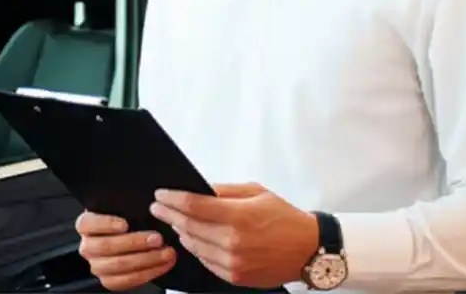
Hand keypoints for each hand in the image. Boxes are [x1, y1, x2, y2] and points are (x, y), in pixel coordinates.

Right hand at [75, 210, 177, 290]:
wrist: (129, 243)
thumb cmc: (127, 222)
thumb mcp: (122, 210)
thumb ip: (126, 208)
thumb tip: (147, 205)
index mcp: (86, 225)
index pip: (87, 224)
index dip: (105, 224)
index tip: (124, 224)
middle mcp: (88, 247)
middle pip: (106, 246)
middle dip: (135, 242)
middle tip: (157, 238)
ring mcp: (97, 266)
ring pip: (118, 265)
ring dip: (146, 259)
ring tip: (165, 252)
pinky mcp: (109, 280)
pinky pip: (127, 280)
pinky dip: (148, 273)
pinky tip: (162, 264)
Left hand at [150, 182, 318, 288]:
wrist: (308, 250)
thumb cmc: (285, 219)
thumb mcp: (256, 193)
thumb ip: (225, 191)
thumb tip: (199, 189)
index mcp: (239, 216)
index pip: (193, 206)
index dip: (172, 199)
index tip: (161, 194)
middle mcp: (233, 241)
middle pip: (188, 226)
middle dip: (168, 214)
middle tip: (158, 207)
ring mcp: (232, 262)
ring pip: (193, 245)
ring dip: (180, 231)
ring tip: (174, 221)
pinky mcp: (234, 276)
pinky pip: (205, 261)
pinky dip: (196, 248)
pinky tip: (193, 239)